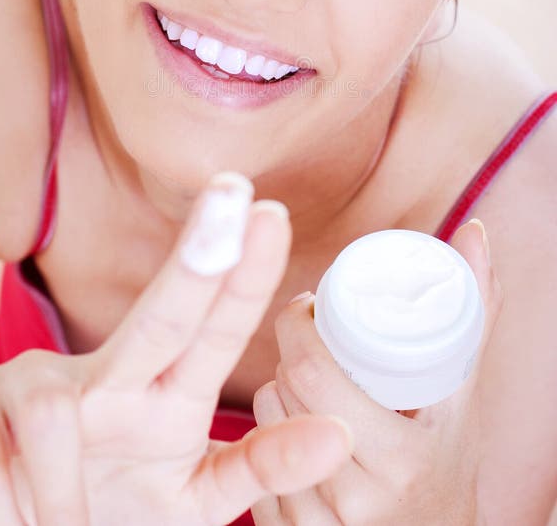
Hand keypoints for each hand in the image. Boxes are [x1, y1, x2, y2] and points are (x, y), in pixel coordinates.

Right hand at [0, 172, 352, 525]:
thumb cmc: (116, 506)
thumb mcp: (192, 497)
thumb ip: (258, 465)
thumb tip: (339, 434)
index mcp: (168, 393)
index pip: (213, 328)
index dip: (244, 274)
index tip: (271, 211)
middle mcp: (111, 376)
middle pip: (161, 316)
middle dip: (199, 261)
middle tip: (235, 193)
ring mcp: (38, 383)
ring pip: (55, 413)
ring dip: (59, 493)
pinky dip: (9, 511)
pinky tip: (12, 521)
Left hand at [252, 219, 502, 524]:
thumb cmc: (448, 459)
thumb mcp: (462, 395)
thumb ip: (474, 314)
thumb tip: (474, 231)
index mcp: (398, 459)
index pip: (314, 372)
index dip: (296, 325)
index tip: (305, 303)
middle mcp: (354, 501)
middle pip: (284, 393)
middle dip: (289, 351)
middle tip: (308, 332)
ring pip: (264, 426)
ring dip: (277, 389)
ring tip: (306, 378)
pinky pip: (255, 468)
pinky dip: (269, 435)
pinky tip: (295, 426)